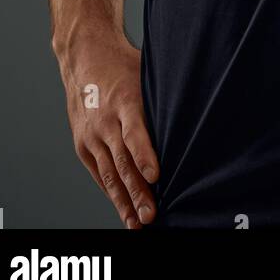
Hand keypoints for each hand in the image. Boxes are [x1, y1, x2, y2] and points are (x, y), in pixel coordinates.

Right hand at [56, 30, 159, 228]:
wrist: (84, 56)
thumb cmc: (124, 65)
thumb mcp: (146, 72)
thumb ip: (163, 97)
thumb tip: (197, 113)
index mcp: (124, 100)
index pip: (135, 132)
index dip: (145, 156)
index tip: (156, 176)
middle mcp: (104, 121)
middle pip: (122, 161)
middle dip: (137, 191)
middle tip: (151, 215)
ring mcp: (91, 136)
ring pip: (109, 174)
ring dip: (124, 201)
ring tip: (137, 223)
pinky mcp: (82, 145)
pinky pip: (99, 173)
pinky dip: (112, 192)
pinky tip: (124, 209)